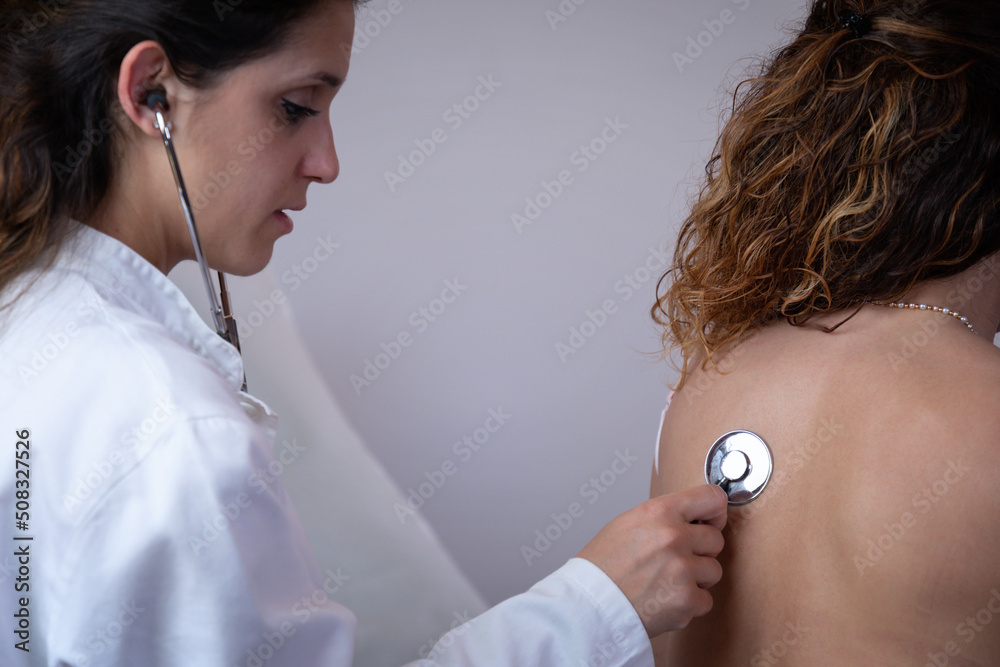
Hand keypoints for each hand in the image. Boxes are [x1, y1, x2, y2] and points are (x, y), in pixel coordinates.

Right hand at [575, 484, 727, 636]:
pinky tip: (665, 598)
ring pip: (714, 570)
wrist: (589, 603)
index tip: (712, 520)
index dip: (715, 511)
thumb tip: (695, 516)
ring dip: (696, 578)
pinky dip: (689, 603)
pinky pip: (706, 599)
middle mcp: (674, 536)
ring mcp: (682, 569)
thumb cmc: (602, 565)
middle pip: (716, 539)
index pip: (712, 497)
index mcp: (659, 512)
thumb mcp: (628, 522)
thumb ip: (664, 516)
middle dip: (700, 550)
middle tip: (675, 560)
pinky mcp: (687, 599)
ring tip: (666, 581)